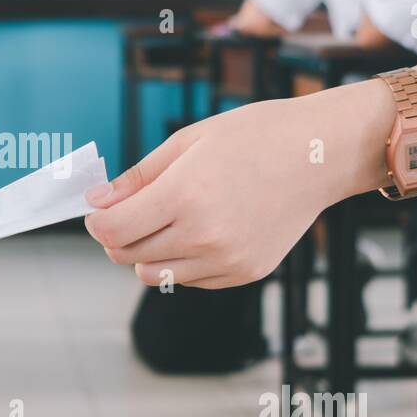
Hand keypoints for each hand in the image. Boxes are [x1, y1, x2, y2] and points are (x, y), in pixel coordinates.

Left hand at [84, 82, 391, 287]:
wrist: (320, 154)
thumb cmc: (255, 137)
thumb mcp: (188, 141)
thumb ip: (138, 177)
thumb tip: (96, 201)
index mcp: (184, 196)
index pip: (112, 231)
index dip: (96, 221)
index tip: (100, 209)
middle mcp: (204, 235)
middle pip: (127, 255)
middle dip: (117, 235)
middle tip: (131, 210)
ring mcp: (226, 260)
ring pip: (155, 274)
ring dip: (148, 251)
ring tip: (169, 218)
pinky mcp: (245, 273)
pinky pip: (191, 279)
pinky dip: (183, 260)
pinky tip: (203, 228)